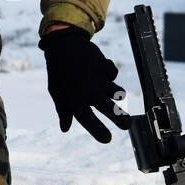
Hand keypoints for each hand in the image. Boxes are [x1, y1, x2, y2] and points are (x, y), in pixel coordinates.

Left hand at [39, 25, 132, 143]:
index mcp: (73, 100)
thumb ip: (63, 111)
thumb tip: (64, 129)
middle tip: (127, 126)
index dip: (98, 131)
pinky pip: (113, 73)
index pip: (87, 120)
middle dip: (120, 119)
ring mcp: (97, 78)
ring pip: (117, 92)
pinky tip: (103, 71)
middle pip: (108, 108)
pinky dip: (110, 74)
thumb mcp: (56, 93)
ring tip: (119, 98)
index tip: (107, 139)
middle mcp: (87, 91)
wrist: (62, 44)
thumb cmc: (58, 73)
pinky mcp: (103, 65)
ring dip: (119, 96)